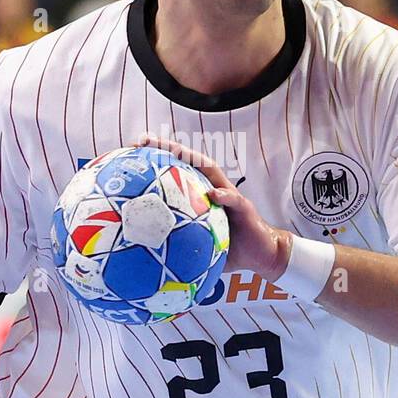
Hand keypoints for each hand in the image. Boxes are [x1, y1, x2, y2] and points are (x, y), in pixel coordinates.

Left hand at [136, 135, 291, 279]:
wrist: (263, 255)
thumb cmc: (231, 250)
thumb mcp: (201, 246)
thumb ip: (180, 244)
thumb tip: (150, 257)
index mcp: (202, 196)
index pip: (177, 171)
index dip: (156, 159)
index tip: (134, 150)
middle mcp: (214, 189)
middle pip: (190, 161)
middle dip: (168, 148)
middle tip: (144, 141)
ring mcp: (230, 195)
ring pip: (212, 171)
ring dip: (194, 160)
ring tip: (176, 152)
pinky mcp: (245, 208)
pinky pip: (234, 199)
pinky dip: (224, 196)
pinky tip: (213, 194)